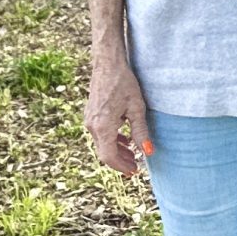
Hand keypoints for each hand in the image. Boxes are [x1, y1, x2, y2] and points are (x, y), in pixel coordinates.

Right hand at [86, 56, 151, 178]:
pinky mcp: (91, 114)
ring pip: (101, 143)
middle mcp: (92, 125)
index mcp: (103, 126)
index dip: (121, 166)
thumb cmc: (124, 83)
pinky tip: (124, 140)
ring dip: (116, 151)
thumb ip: (141, 132)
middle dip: (120, 161)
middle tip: (135, 167)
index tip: (134, 171)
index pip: (109, 156)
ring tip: (132, 155)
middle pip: (104, 152)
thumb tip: (148, 152)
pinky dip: (111, 140)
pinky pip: (99, 134)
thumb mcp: (137, 108)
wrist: (107, 64)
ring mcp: (89, 120)